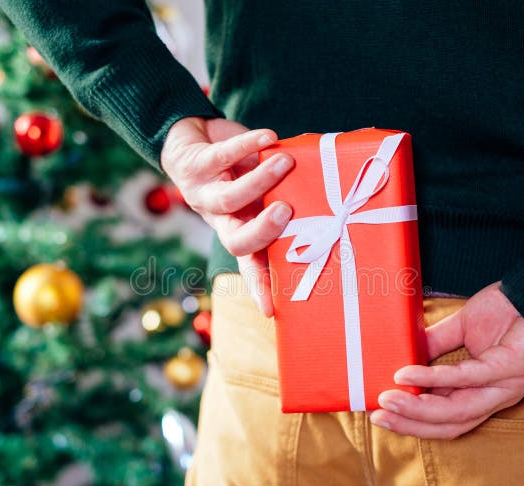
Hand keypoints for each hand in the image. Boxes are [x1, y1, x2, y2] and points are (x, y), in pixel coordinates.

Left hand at [161, 117, 294, 315]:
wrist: (190, 140)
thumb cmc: (235, 170)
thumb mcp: (258, 191)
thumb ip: (285, 198)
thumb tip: (333, 202)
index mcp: (239, 229)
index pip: (251, 264)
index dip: (261, 286)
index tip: (272, 308)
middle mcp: (221, 218)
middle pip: (235, 241)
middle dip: (261, 232)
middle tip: (286, 212)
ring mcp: (205, 193)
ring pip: (228, 200)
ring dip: (258, 182)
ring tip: (285, 163)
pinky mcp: (197, 164)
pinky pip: (222, 157)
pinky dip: (246, 146)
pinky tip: (268, 138)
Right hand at [369, 282, 523, 438]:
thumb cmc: (511, 311)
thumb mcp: (463, 328)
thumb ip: (434, 343)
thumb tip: (404, 352)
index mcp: (483, 390)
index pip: (445, 417)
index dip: (414, 421)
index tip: (381, 415)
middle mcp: (493, 396)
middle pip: (449, 424)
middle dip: (410, 424)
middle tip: (377, 417)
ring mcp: (501, 385)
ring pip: (455, 412)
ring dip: (416, 410)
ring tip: (387, 401)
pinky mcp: (506, 367)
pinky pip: (464, 379)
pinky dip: (431, 379)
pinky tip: (407, 375)